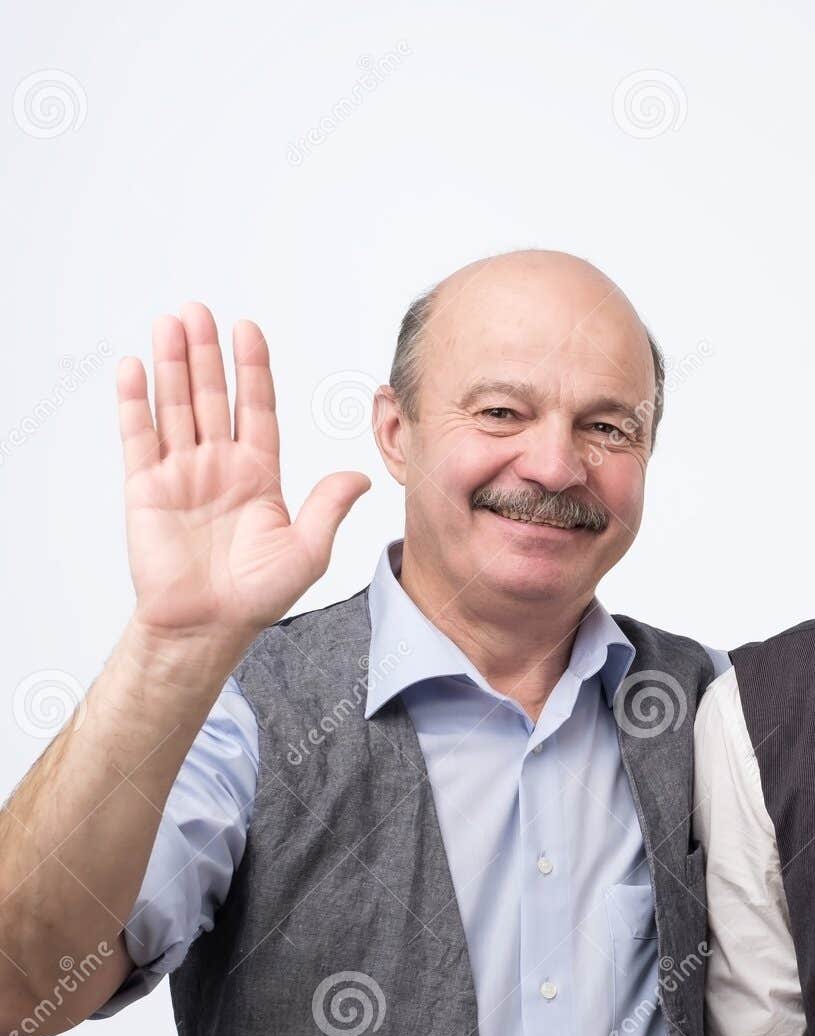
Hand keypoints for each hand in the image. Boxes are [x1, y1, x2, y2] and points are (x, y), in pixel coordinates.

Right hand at [118, 303, 369, 641]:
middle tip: (199, 310)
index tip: (247, 330)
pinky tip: (135, 367)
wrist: (208, 626)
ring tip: (170, 322)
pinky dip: (135, 402)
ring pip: (175, 406)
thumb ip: (328, 507)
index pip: (256, 407)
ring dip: (171, 364)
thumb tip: (359, 475)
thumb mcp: (308, 550)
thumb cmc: (258, 595)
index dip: (251, 369)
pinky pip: (139, 437)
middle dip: (205, 353)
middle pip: (211, 396)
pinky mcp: (146, 488)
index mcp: (259, 473)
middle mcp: (219, 465)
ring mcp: (181, 473)